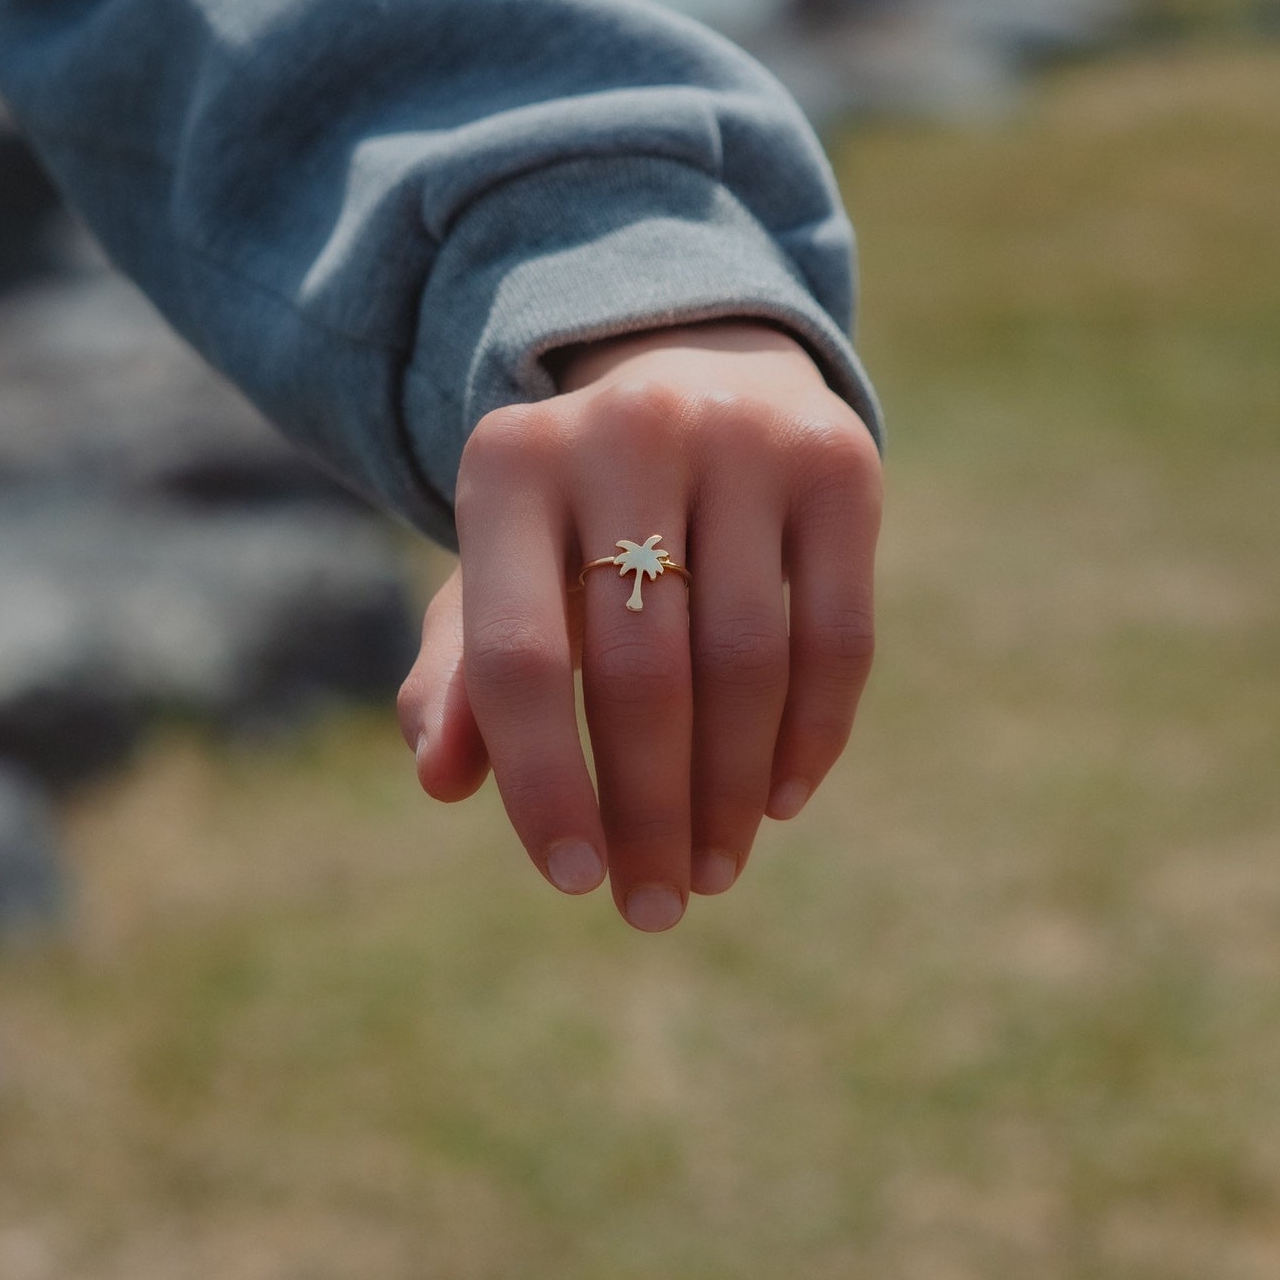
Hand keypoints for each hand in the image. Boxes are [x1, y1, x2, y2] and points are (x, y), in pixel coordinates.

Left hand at [397, 322, 881, 929]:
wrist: (694, 374)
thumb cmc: (575, 519)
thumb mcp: (500, 578)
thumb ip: (460, 678)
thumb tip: (441, 779)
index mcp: (510, 463)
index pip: (520, 658)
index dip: (545, 784)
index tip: (573, 881)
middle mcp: (625, 431)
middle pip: (641, 672)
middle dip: (651, 810)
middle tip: (657, 905)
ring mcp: (742, 436)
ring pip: (747, 661)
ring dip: (732, 790)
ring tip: (713, 869)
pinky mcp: (838, 460)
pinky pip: (837, 633)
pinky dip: (812, 734)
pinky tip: (780, 798)